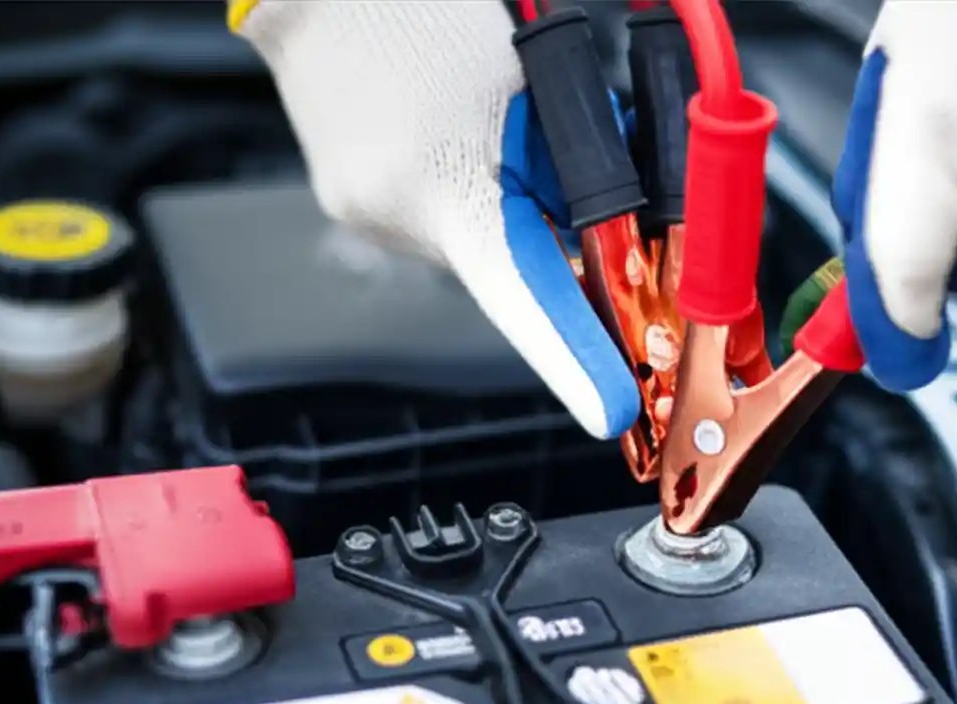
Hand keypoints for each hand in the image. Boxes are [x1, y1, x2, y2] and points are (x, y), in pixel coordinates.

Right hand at [235, 2, 639, 438]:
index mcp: (444, 183)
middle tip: (553, 190)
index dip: (573, 361)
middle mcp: (392, 215)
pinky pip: (425, 220)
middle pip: (498, 266)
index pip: (523, 297)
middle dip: (537, 239)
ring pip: (464, 240)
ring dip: (491, 208)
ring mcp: (359, 211)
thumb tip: (599, 227)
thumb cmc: (426, 12)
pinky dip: (453, 194)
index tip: (610, 410)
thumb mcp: (522, 86)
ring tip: (477, 133)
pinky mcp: (346, 201)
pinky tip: (445, 142)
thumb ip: (560, 166)